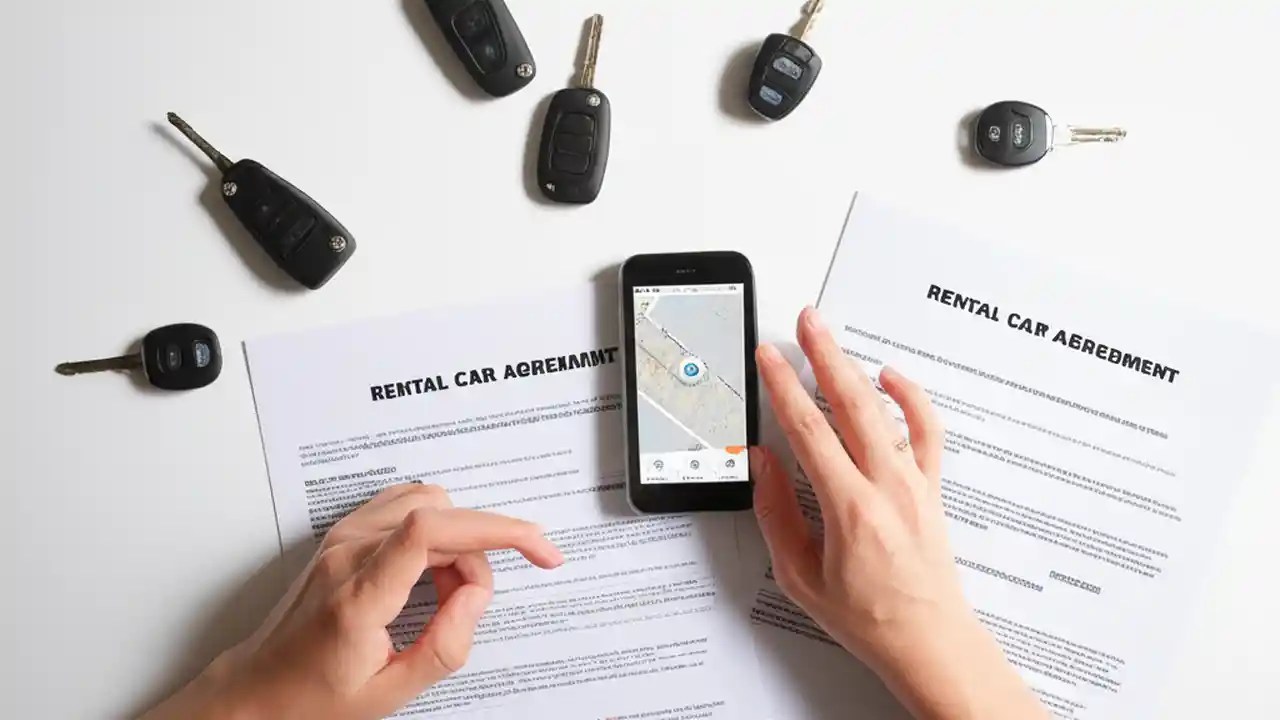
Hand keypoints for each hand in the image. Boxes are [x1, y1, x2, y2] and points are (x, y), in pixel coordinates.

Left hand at [142, 484, 562, 719]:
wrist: (258, 687)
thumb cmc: (313, 697)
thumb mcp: (388, 693)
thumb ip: (444, 646)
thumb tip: (476, 596)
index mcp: (358, 596)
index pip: (431, 530)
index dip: (496, 529)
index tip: (536, 547)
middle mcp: (348, 553)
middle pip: (443, 518)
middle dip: (481, 554)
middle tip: (472, 604)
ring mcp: (343, 537)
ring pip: (430, 505)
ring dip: (456, 542)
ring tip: (445, 593)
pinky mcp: (344, 532)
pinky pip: (407, 505)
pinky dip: (434, 531)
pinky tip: (429, 571)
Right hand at [751, 308, 1045, 719]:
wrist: (929, 640)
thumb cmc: (868, 618)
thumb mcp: (801, 576)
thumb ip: (777, 515)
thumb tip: (762, 465)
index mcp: (850, 510)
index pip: (810, 432)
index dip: (784, 388)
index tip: (768, 358)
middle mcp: (887, 488)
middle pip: (851, 405)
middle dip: (824, 356)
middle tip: (806, 323)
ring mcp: (913, 484)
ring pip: (884, 410)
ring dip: (856, 369)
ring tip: (834, 340)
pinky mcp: (930, 488)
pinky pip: (925, 431)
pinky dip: (910, 398)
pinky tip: (891, 377)